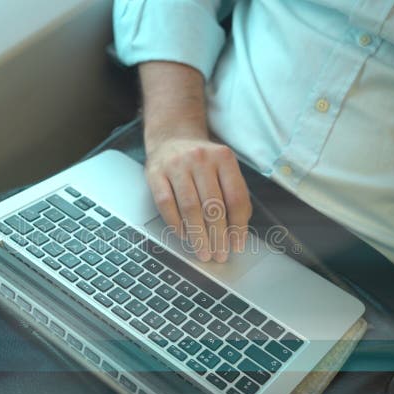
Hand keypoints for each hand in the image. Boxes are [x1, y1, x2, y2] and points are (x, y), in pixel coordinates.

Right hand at [144, 137, 251, 262]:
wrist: (172, 137)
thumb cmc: (202, 161)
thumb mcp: (224, 168)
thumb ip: (233, 194)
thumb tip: (237, 231)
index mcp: (223, 158)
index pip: (235, 198)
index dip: (238, 226)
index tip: (237, 245)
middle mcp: (200, 158)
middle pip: (213, 206)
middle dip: (218, 236)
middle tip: (219, 255)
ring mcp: (176, 165)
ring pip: (190, 208)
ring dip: (198, 235)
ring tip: (203, 252)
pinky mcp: (155, 173)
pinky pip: (166, 204)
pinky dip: (176, 224)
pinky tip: (184, 236)